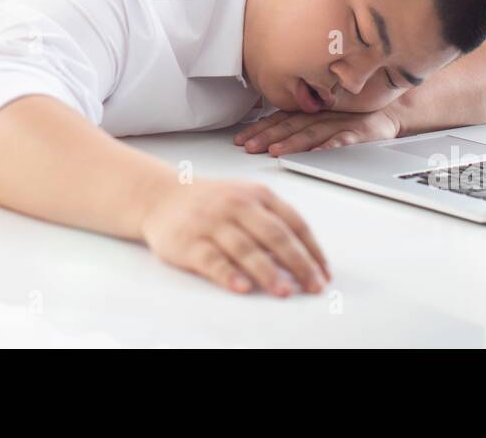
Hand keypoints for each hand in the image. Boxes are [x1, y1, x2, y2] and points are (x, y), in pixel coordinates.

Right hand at [140, 178, 329, 295]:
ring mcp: (212, 222)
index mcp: (257, 195)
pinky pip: (212, 260)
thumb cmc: (211, 203)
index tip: (323, 274)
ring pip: (245, 248)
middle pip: (274, 235)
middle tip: (313, 287)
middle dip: (298, 263)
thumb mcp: (245, 200)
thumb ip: (272, 222)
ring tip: (284, 291)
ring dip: (268, 272)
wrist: (161, 196)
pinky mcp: (189, 242)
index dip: (312, 250)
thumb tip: (304, 259)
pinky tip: (243, 287)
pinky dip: (229, 274)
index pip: (294, 222)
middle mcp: (236, 204)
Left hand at [233, 109, 400, 155]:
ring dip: (293, 142)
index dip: (259, 129)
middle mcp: (321, 115)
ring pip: (312, 133)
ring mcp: (340, 123)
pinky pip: (344, 140)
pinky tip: (319, 153)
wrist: (390, 110)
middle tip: (250, 147)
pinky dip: (331, 146)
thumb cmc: (352, 115)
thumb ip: (298, 122)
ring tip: (277, 151)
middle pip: (290, 125)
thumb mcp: (322, 116)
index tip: (241, 140)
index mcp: (310, 112)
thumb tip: (266, 132)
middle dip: (268, 137)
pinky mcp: (359, 132)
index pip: (279, 119)